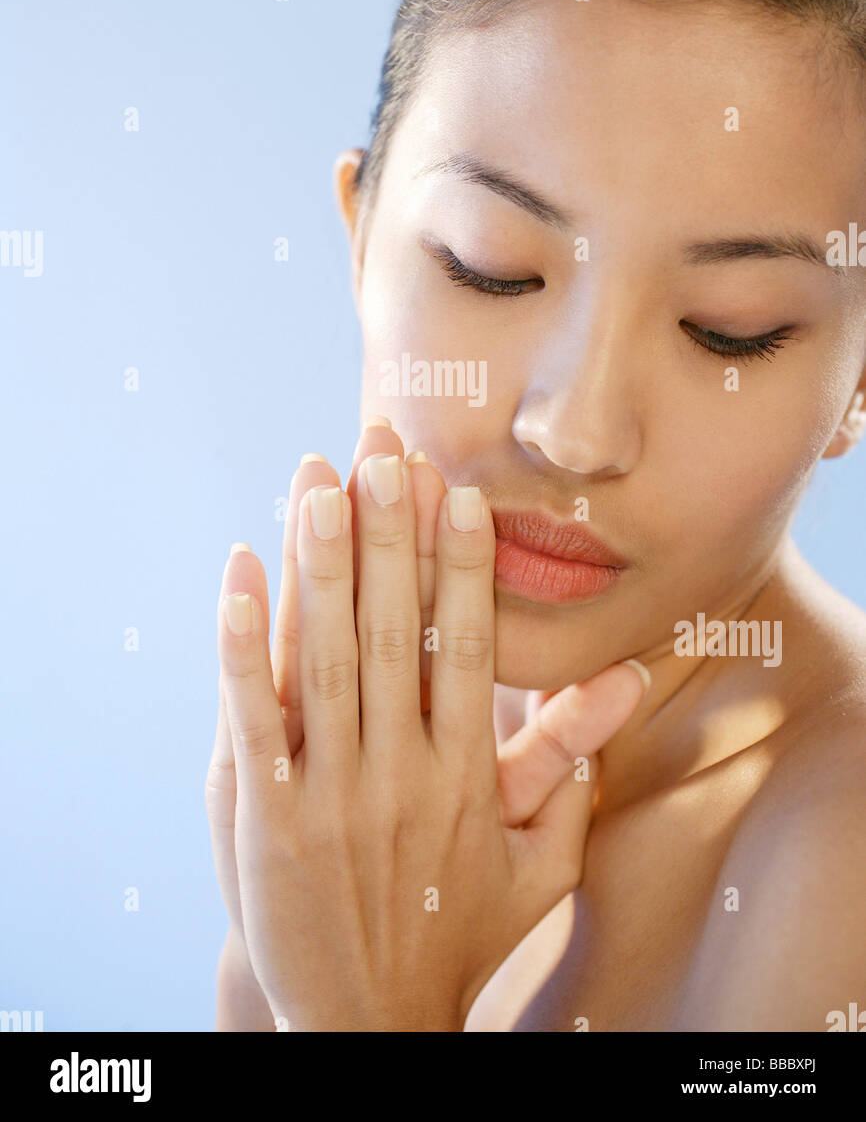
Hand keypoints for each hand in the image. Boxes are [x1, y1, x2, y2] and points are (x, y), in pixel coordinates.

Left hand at [208, 431, 646, 1030]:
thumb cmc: (461, 931)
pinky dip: (242, 642)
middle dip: (390, 534)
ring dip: (321, 564)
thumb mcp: (541, 861)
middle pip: (394, 632)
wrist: (371, 1023)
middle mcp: (401, 774)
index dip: (461, 565)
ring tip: (317, 481)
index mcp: (467, 776)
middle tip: (384, 447)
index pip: (466, 646)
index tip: (458, 491)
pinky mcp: (266, 818)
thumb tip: (626, 680)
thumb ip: (571, 767)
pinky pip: (251, 716)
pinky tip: (237, 571)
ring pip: (323, 658)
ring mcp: (330, 794)